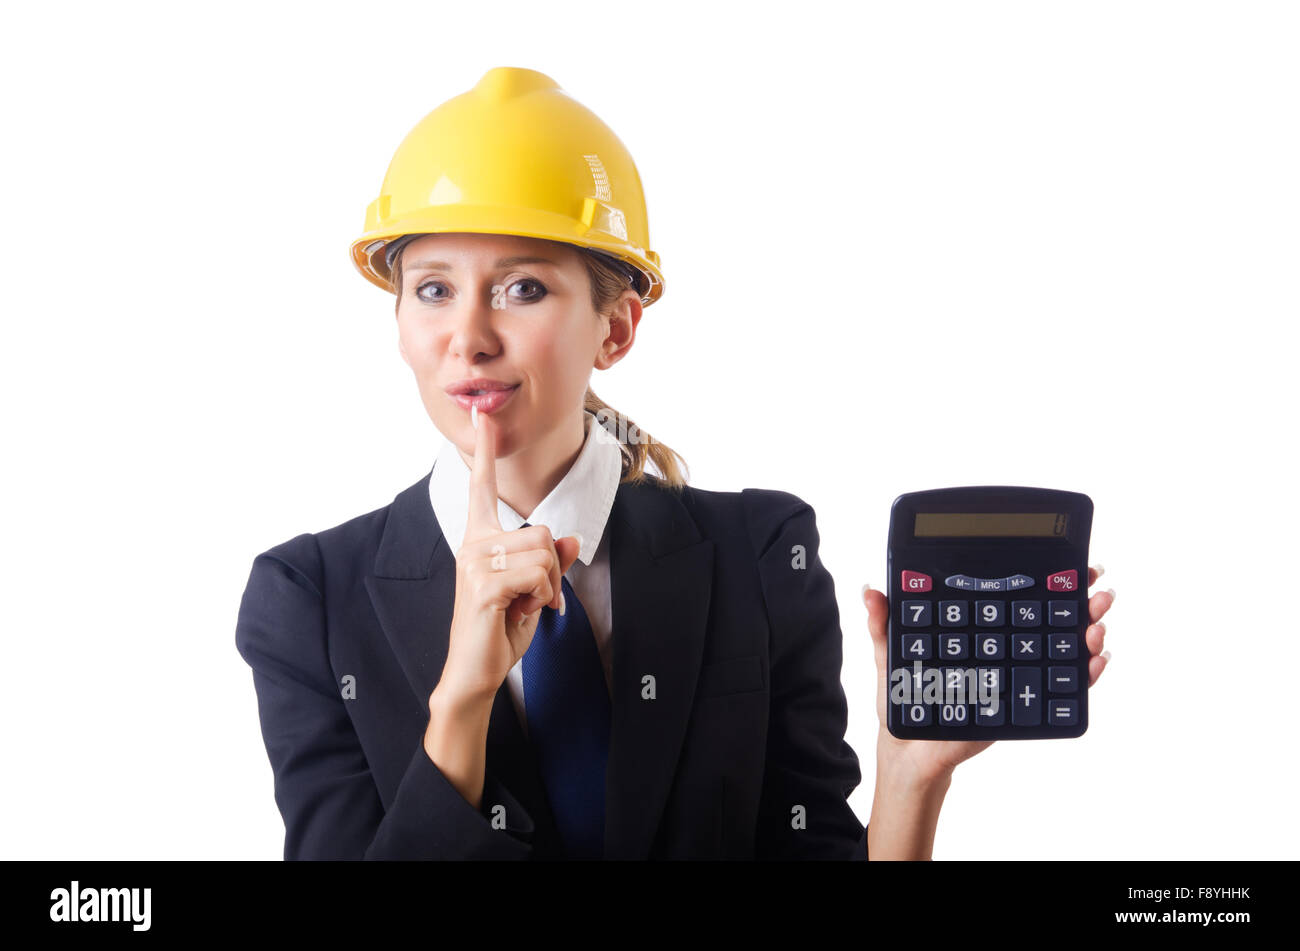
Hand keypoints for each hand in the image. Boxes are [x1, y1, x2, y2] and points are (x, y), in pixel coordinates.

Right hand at [437, 410, 581, 705]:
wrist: (476, 672)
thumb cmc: (500, 630)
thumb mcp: (535, 591)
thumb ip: (552, 562)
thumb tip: (574, 539)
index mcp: (481, 540)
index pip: (482, 488)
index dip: (484, 451)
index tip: (482, 415)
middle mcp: (474, 544)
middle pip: (544, 531)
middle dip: (553, 570)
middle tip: (534, 598)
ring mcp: (476, 561)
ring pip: (546, 552)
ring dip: (549, 586)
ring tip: (524, 606)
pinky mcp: (484, 583)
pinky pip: (539, 573)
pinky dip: (542, 597)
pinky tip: (521, 612)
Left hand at [863, 566, 1115, 782]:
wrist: (909, 753)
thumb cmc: (903, 703)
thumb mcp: (891, 658)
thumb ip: (884, 625)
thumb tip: (870, 590)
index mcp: (978, 631)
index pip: (1017, 597)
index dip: (1047, 579)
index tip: (1070, 562)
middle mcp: (1004, 649)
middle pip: (1051, 618)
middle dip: (1081, 601)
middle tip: (1096, 589)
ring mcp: (1018, 676)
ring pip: (1064, 650)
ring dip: (1087, 633)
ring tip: (1095, 625)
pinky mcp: (1024, 706)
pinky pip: (1063, 691)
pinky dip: (1085, 675)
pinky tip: (1095, 662)